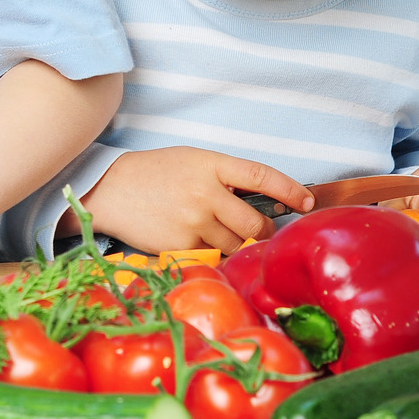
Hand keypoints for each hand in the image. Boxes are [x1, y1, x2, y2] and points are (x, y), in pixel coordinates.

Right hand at [76, 147, 314, 253]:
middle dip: (263, 231)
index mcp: (211, 165)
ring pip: (237, 246)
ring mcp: (194, 222)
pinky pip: (213, 258)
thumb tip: (264, 201)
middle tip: (257, 230)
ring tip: (215, 233)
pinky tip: (196, 240)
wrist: (111, 191)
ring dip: (236, 245)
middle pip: (255, 224)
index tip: (307, 201)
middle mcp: (205, 193)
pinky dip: (213, 254)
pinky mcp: (181, 246)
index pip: (262, 176)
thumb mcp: (193, 161)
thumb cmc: (155, 174)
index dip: (290, 190)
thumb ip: (226, 177)